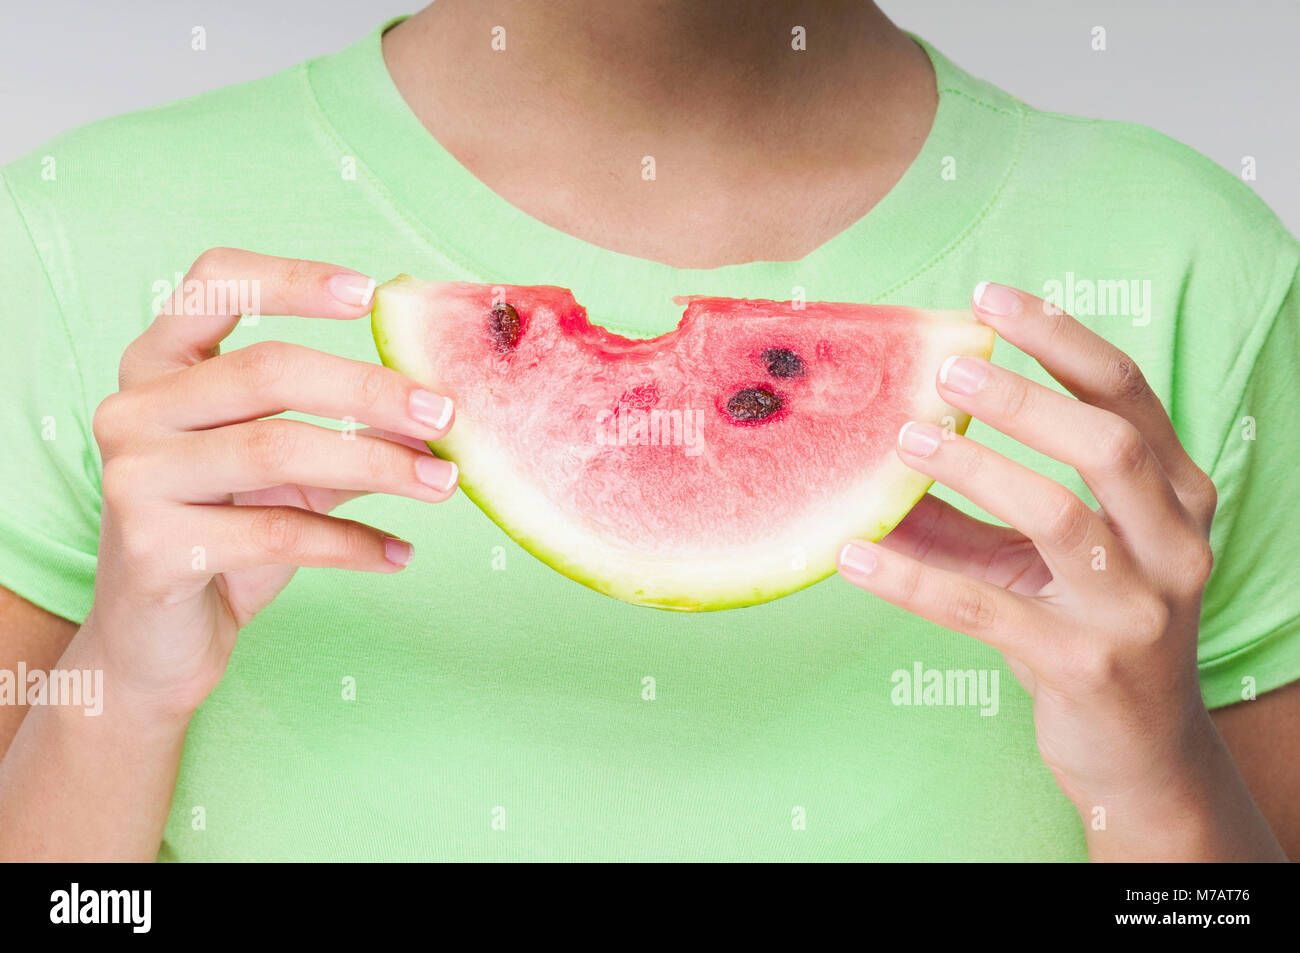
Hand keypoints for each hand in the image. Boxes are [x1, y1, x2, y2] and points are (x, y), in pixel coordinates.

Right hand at [86, 248, 458, 717]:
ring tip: (443, 484)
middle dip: (370, 390)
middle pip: (267, 370)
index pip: (214, 283)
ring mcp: (133, 476)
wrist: (157, 644)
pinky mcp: (151, 548)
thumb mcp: (290, 474)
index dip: (293, 279)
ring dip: (378, 465)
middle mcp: (133, 409)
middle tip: (446, 415)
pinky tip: (399, 555)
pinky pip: (277, 533)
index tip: (371, 293)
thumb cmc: (228, 537)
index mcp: (159, 366)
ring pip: (277, 449)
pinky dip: (351, 544)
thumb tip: (437, 409)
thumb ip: (348, 432)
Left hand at [837, 281, 1282, 859]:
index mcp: (1174, 498)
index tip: (990, 298)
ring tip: (906, 443)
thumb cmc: (1089, 631)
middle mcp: (1173, 545)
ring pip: (1058, 516)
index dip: (1060, 338)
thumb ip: (972, 506)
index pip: (1128, 394)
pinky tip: (854, 554)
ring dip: (975, 467)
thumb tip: (877, 450)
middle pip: (1107, 443)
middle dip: (1022, 398)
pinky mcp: (1084, 667)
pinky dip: (913, 578)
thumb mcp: (1039, 559)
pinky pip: (986, 608)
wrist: (1141, 755)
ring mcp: (1136, 610)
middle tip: (945, 371)